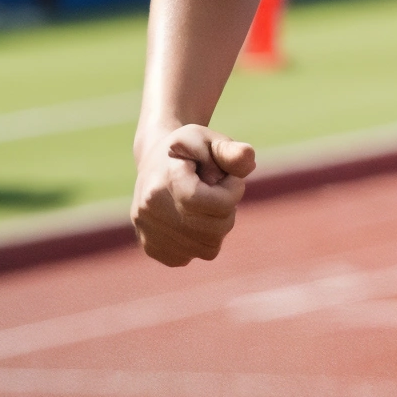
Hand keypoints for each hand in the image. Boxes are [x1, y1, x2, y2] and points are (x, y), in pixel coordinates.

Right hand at [132, 123, 255, 266]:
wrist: (156, 161)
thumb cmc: (190, 148)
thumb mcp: (210, 140)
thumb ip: (230, 150)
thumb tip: (248, 157)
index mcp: (165, 183)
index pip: (217, 204)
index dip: (232, 192)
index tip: (226, 177)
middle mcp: (150, 212)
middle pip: (214, 230)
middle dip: (225, 210)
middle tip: (216, 190)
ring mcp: (148, 234)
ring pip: (208, 248)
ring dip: (216, 227)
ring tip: (204, 204)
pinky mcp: (151, 249)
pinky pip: (192, 257)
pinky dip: (199, 240)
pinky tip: (190, 218)